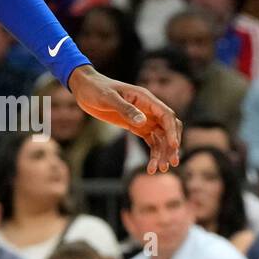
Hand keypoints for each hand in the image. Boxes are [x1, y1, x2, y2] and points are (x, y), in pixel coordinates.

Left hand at [67, 64, 181, 173]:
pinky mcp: (136, 126)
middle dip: (171, 145)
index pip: (166, 115)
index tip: (174, 146)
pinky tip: (151, 167)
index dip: (172, 131)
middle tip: (172, 163)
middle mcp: (148, 109)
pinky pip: (150, 141)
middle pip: (168, 128)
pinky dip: (153, 153)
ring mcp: (144, 118)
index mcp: (145, 98)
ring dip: (163, 153)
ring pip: (161, 138)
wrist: (85, 88)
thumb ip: (125, 109)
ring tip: (161, 169)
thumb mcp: (108, 98)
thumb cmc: (95, 89)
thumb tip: (143, 122)